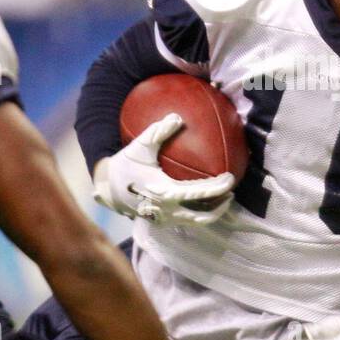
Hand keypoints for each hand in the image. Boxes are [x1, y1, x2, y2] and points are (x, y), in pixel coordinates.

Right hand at [93, 112, 233, 225]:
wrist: (107, 189)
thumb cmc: (125, 166)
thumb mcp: (139, 147)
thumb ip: (157, 132)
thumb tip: (177, 116)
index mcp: (164, 193)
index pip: (198, 194)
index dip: (217, 187)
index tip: (231, 178)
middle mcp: (166, 211)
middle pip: (202, 216)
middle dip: (221, 207)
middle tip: (233, 193)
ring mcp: (165, 220)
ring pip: (196, 222)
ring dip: (212, 213)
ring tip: (224, 201)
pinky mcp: (162, 222)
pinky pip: (187, 220)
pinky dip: (199, 213)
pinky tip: (205, 202)